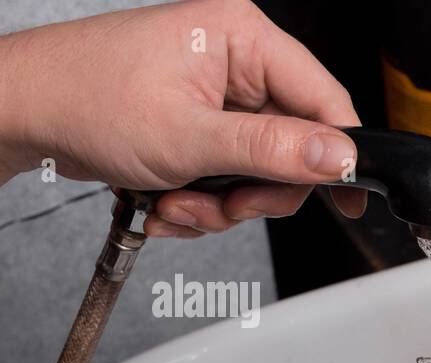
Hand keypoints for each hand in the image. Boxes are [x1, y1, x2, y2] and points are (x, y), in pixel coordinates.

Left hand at [0, 0, 364, 236]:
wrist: (21, 113)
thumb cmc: (83, 99)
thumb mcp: (191, 137)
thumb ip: (274, 150)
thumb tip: (340, 157)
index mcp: (242, 37)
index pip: (324, 98)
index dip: (340, 153)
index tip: (346, 197)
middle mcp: (236, 61)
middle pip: (295, 145)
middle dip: (256, 190)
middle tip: (226, 204)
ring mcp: (217, 95)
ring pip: (261, 170)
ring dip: (223, 204)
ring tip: (178, 204)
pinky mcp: (200, 124)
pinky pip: (230, 176)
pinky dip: (203, 201)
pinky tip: (168, 199)